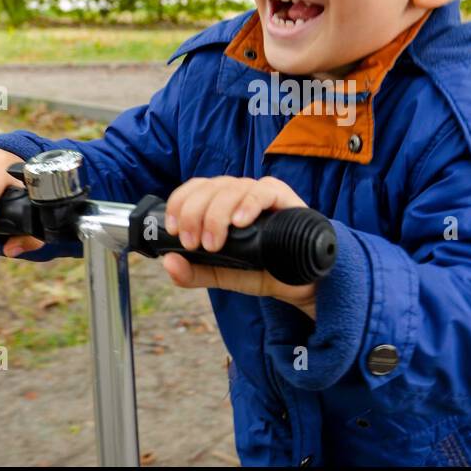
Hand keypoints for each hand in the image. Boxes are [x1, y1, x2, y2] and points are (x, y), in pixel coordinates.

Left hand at [160, 176, 316, 319]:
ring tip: (214, 245)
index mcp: (222, 204)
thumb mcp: (223, 275)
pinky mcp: (286, 200)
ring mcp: (262, 195)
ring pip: (232, 188)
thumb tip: (168, 262)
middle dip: (193, 213)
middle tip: (193, 244)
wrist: (302, 284)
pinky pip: (265, 191)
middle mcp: (240, 194)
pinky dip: (249, 204)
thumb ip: (194, 272)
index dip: (179, 203)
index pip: (196, 188)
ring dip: (216, 215)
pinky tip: (240, 222)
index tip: (173, 229)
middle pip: (210, 187)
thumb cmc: (263, 270)